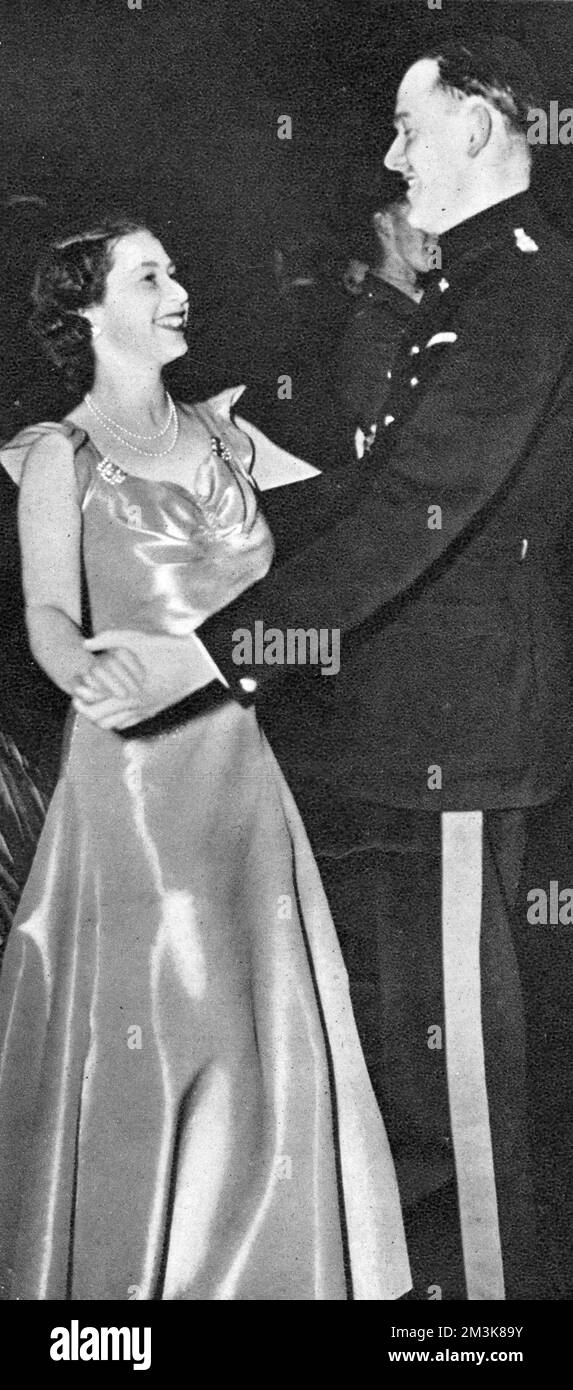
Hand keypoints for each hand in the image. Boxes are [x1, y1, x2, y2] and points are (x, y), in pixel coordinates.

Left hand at [73, 628, 221, 729]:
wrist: (199, 662)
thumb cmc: (169, 649)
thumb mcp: (138, 638)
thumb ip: (109, 639)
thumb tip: (85, 643)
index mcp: (129, 692)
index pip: (95, 707)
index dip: (81, 700)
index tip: (76, 688)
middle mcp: (136, 706)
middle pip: (100, 720)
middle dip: (86, 710)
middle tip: (81, 697)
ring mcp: (146, 711)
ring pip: (114, 725)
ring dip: (101, 714)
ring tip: (96, 699)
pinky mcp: (154, 710)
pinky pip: (129, 723)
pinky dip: (116, 717)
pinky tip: (115, 702)